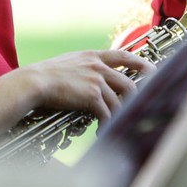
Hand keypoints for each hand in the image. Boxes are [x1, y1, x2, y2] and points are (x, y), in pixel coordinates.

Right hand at [18, 49, 154, 125]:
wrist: (35, 82)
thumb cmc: (45, 75)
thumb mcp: (68, 63)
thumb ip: (84, 68)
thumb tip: (91, 79)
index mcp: (92, 56)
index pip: (122, 55)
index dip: (140, 62)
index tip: (151, 68)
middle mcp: (97, 66)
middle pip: (128, 82)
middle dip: (135, 98)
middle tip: (139, 108)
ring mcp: (97, 80)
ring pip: (119, 100)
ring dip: (119, 115)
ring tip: (115, 126)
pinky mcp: (93, 96)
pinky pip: (107, 113)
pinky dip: (106, 124)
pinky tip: (101, 130)